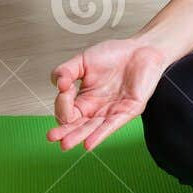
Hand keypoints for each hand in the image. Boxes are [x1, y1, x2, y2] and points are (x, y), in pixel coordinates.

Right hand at [48, 37, 168, 149]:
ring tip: (65, 144)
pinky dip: (100, 135)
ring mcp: (112, 111)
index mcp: (84, 99)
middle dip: (64, 132)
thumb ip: (66, 71)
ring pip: (92, 128)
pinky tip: (89, 144)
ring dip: (78, 136)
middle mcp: (97, 109)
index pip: (67, 110)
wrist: (141, 48)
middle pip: (76, 125)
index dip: (62, 102)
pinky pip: (112, 126)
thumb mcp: (82, 61)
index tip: (64, 87)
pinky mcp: (128, 111)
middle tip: (51, 136)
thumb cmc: (114, 55)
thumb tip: (58, 84)